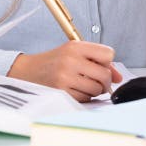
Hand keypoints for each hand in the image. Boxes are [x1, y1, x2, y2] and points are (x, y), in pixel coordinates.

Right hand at [7, 41, 122, 101]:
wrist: (27, 71)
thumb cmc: (55, 61)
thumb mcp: (75, 53)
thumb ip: (99, 61)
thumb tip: (118, 77)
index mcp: (75, 46)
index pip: (108, 54)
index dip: (107, 62)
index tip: (101, 65)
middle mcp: (70, 60)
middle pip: (104, 74)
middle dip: (105, 81)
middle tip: (98, 81)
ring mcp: (65, 77)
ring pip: (96, 89)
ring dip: (95, 90)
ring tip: (85, 85)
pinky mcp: (60, 92)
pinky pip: (85, 98)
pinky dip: (85, 97)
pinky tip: (76, 91)